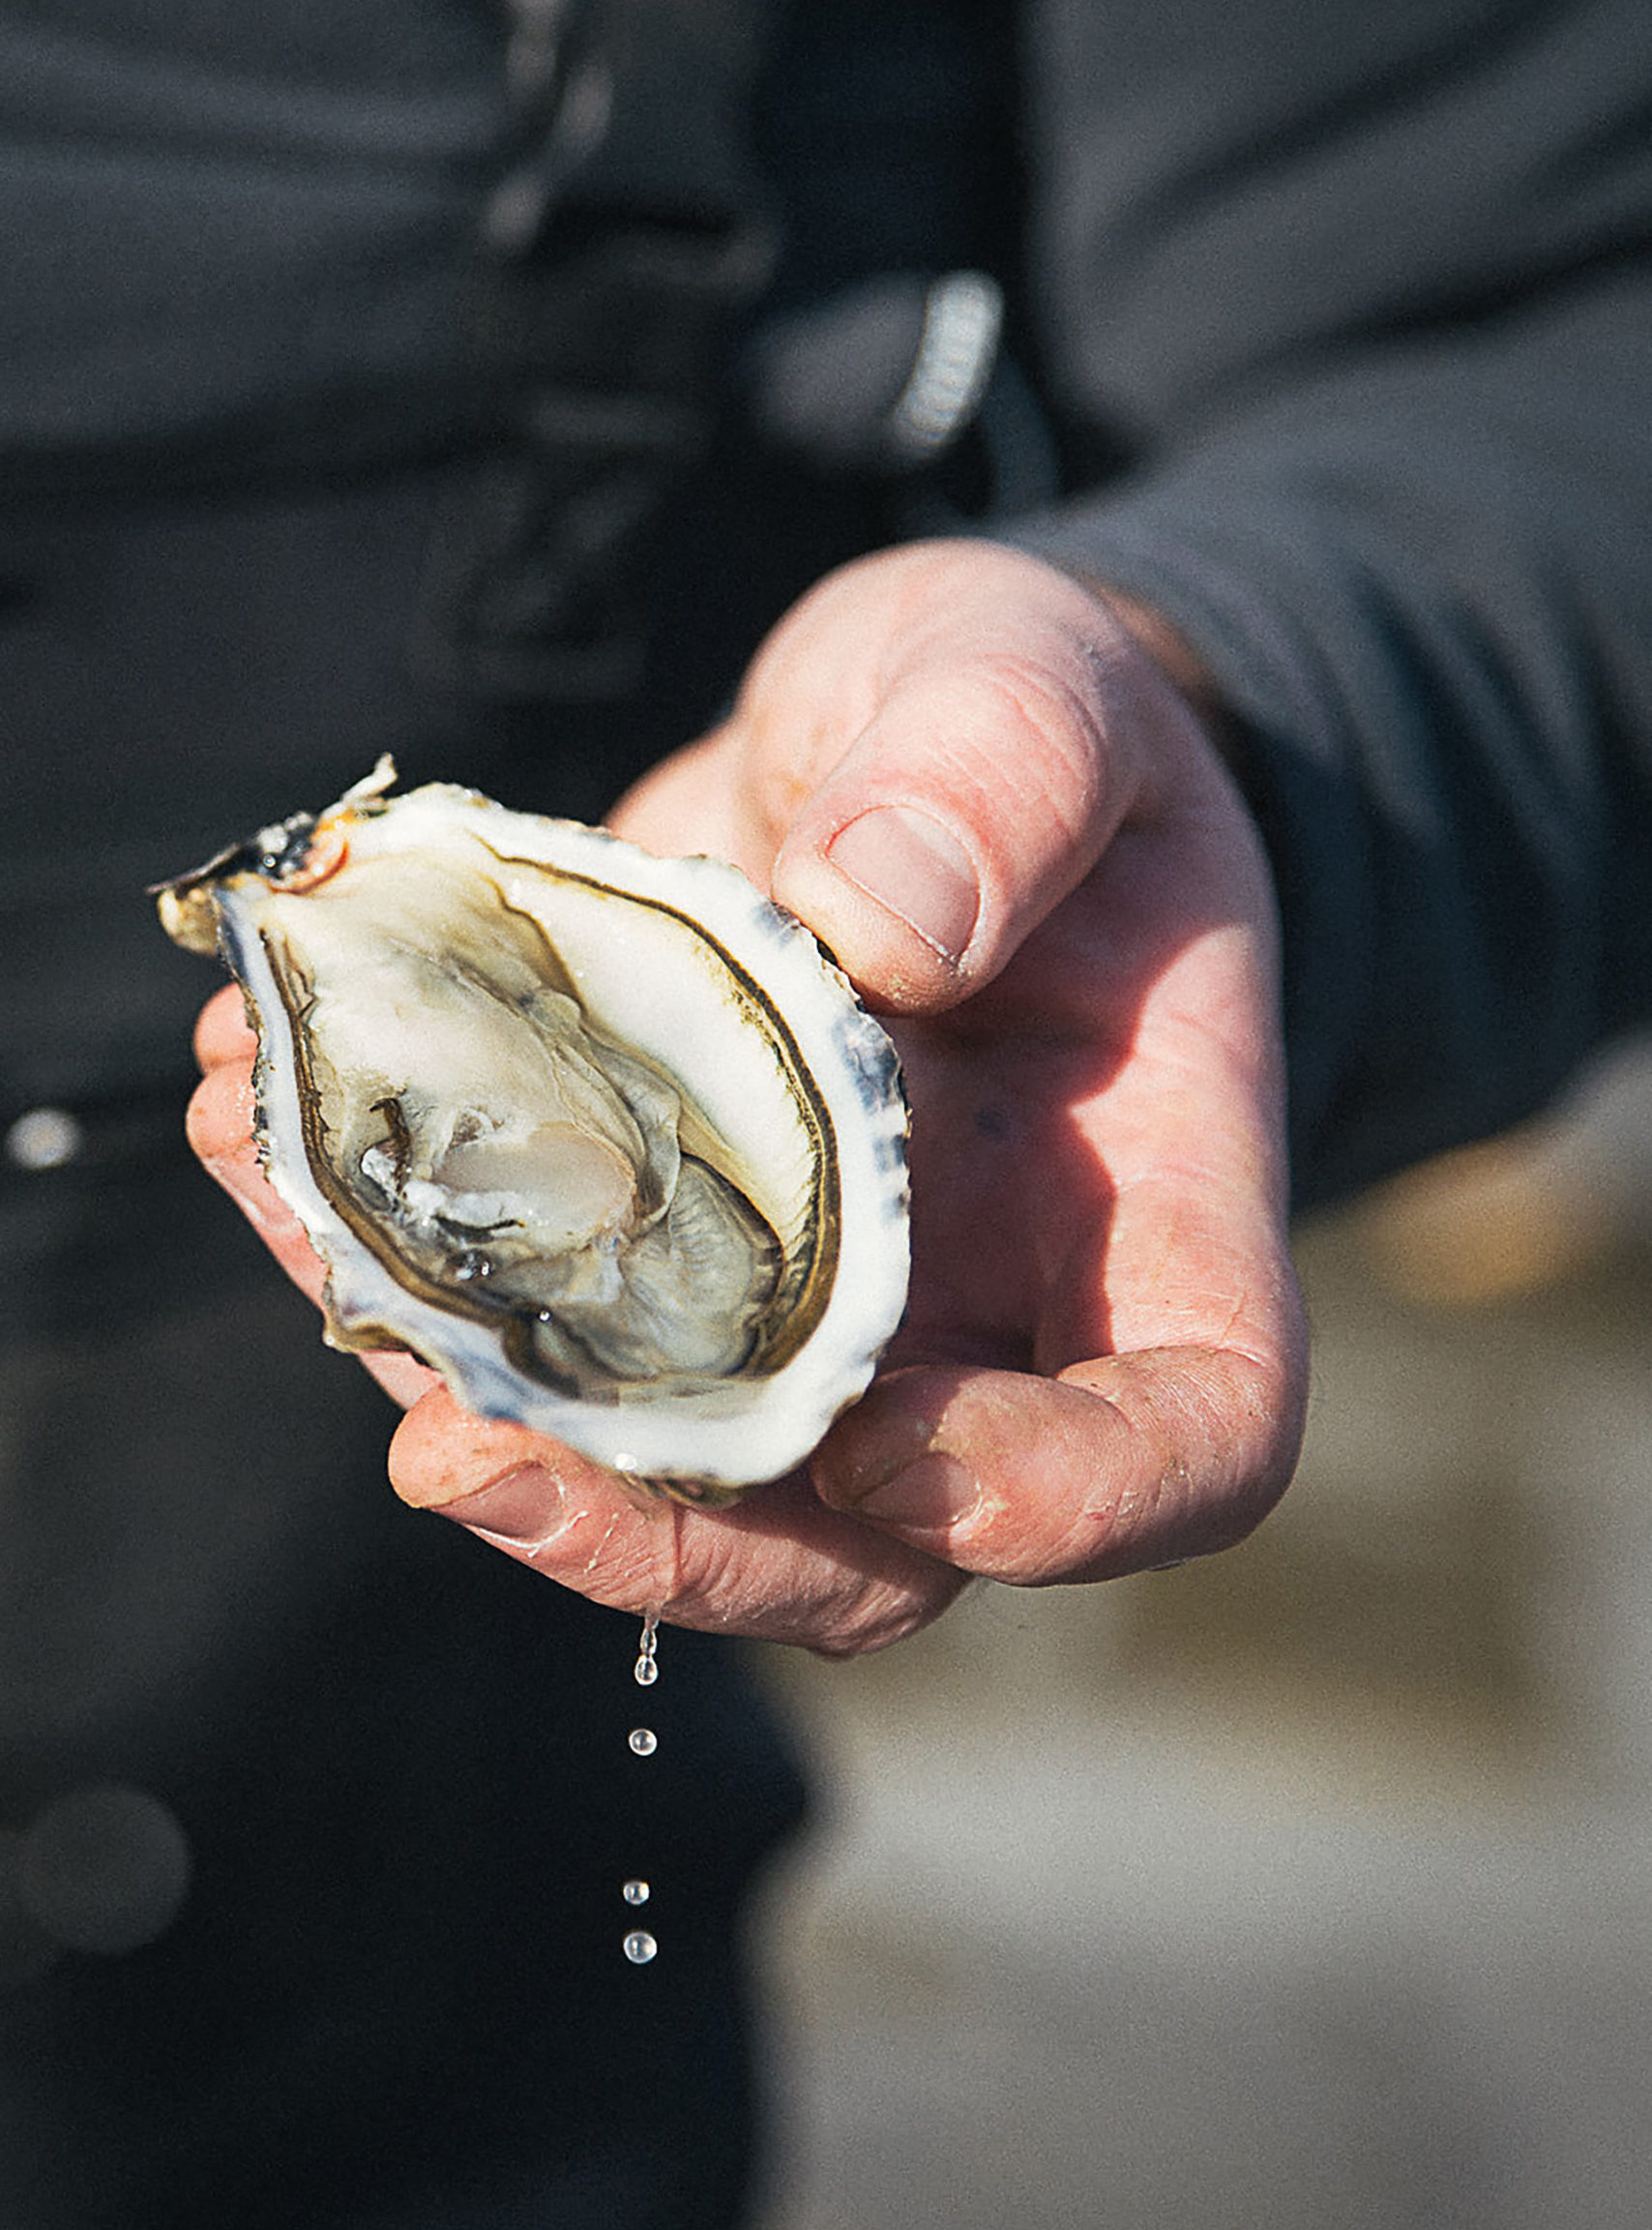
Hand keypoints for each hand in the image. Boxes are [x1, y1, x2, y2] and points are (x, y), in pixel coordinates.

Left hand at [189, 541, 1307, 1654]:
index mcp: (1149, 1206)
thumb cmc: (1021, 719)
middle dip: (665, 1540)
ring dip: (471, 1400)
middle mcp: (978, 1309)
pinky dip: (381, 1249)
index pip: (1186, 1438)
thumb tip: (878, 925)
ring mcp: (800, 1303)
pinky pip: (526, 1324)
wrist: (901, 738)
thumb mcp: (1037, 682)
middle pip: (866, 1547)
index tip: (885, 1443)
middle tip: (460, 1452)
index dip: (1059, 1500)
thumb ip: (1003, 771)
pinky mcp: (647, 1246)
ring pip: (661, 1472)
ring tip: (297, 1213)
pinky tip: (251, 1107)